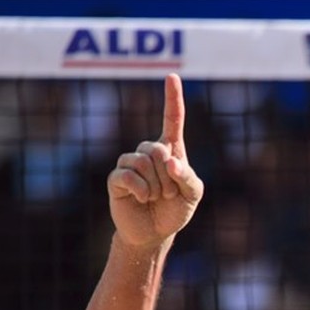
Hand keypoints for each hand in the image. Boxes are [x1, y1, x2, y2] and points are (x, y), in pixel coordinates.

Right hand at [106, 74, 203, 248]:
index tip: (172, 76)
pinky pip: (128, 175)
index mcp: (171, 150)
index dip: (172, 98)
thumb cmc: (176, 209)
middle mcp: (149, 151)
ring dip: (156, 186)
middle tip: (168, 193)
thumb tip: (169, 161)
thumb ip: (187, 176)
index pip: (172, 120)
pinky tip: (143, 199)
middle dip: (168, 176)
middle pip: (158, 149)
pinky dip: (141, 190)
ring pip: (143, 162)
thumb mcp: (193, 194)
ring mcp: (130, 163)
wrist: (154, 232)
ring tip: (156, 197)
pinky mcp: (117, 178)